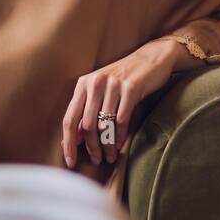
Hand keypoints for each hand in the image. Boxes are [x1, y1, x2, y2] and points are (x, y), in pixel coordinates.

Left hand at [61, 38, 189, 167]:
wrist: (151, 58)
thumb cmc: (123, 79)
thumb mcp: (101, 91)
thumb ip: (86, 111)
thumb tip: (76, 139)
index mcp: (83, 85)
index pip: (69, 118)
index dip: (68, 142)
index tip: (70, 160)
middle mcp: (95, 83)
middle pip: (85, 124)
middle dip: (90, 147)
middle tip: (96, 160)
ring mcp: (113, 85)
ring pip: (104, 124)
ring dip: (106, 145)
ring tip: (109, 157)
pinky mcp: (131, 88)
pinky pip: (122, 119)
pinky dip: (120, 136)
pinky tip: (120, 145)